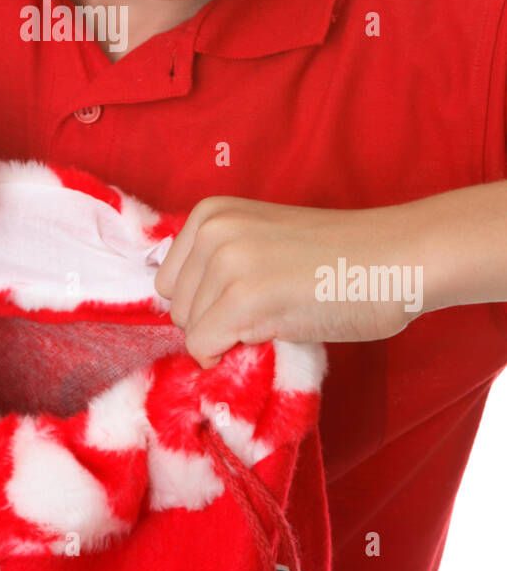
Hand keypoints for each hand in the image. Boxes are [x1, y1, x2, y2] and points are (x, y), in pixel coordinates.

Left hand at [154, 195, 421, 367]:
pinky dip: (232, 357)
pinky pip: (205, 349)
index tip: (251, 299)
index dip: (207, 303)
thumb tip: (185, 320)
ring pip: (190, 332)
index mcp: (211, 212)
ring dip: (230, 338)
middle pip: (177, 308)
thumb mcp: (262, 243)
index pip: (171, 281)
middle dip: (215, 322)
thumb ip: (221, 265)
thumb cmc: (339, 257)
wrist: (399, 257)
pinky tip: (276, 333)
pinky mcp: (243, 298)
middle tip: (271, 311)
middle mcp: (211, 230)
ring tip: (281, 315)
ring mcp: (226, 262)